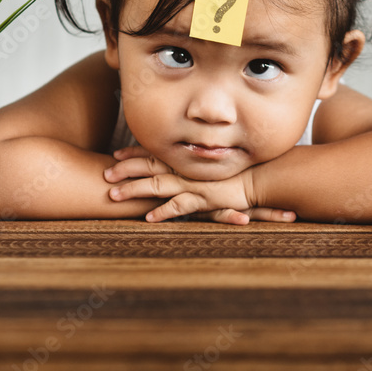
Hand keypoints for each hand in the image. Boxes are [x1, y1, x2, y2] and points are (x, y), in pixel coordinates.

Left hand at [105, 147, 295, 224]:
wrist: (265, 175)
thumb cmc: (245, 170)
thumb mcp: (218, 164)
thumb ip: (202, 164)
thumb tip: (192, 164)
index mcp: (190, 159)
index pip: (158, 153)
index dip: (136, 153)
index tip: (118, 154)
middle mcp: (189, 168)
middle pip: (151, 165)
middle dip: (127, 169)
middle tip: (106, 173)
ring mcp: (194, 183)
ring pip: (158, 183)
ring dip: (135, 189)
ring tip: (113, 195)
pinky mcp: (205, 198)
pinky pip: (180, 205)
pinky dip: (164, 211)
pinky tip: (149, 218)